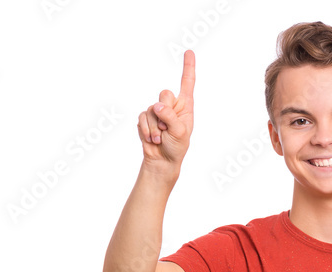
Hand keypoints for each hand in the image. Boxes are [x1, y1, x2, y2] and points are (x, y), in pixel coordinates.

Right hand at [137, 49, 194, 171]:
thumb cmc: (176, 147)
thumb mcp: (179, 133)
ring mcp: (157, 112)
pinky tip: (152, 139)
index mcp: (185, 106)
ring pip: (151, 108)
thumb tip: (157, 106)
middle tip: (166, 129)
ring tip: (160, 138)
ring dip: (154, 127)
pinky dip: (146, 130)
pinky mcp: (146, 118)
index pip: (187, 83)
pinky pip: (142, 117)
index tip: (189, 51)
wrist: (162, 161)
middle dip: (164, 112)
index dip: (188, 67)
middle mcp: (171, 106)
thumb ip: (170, 117)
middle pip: (164, 94)